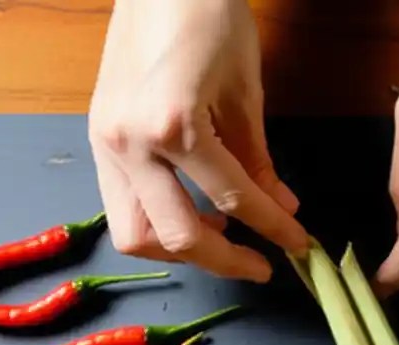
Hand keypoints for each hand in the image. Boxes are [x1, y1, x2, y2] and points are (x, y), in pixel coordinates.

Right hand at [88, 0, 306, 282]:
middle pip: (175, 236)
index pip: (232, 198)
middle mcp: (129, 142)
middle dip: (224, 260)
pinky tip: (193, 211)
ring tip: (224, 238)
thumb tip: (281, 209)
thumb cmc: (208, 16)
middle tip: (262, 265)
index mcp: (172, 124)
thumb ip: (258, 160)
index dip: (272, 230)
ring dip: (181, 249)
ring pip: (136, 233)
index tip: (300, 248)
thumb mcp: (245, 92)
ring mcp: (106, 143)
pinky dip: (158, 221)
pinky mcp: (97, 140)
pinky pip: (123, 204)